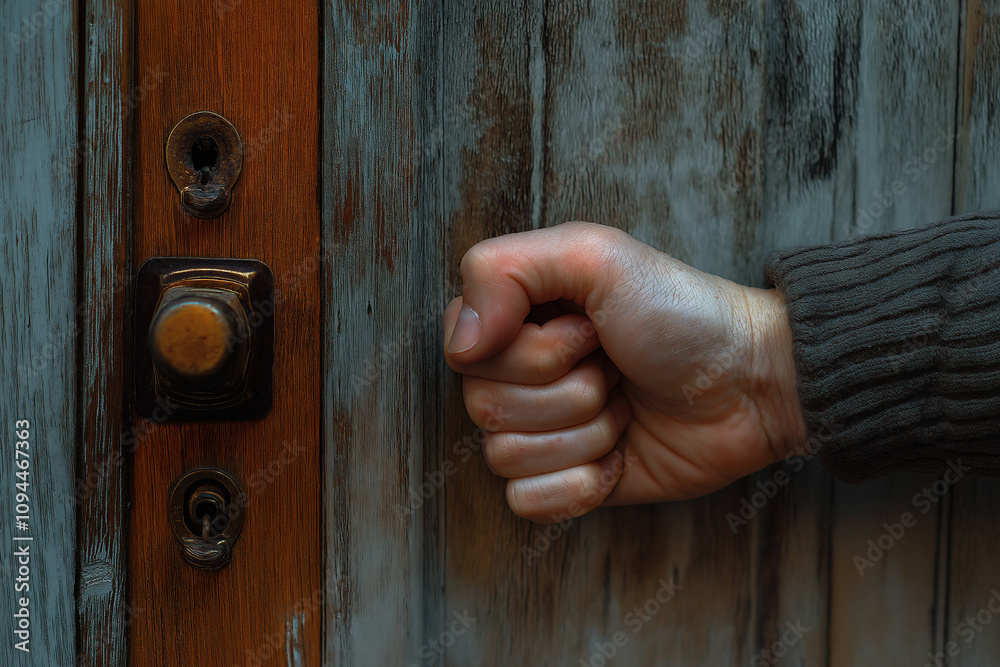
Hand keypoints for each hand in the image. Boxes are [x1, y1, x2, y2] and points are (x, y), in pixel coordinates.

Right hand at [443, 222, 806, 522]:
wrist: (752, 384)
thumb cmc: (682, 313)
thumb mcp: (596, 255)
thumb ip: (503, 269)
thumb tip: (460, 344)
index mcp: (516, 317)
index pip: (465, 353)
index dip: (527, 353)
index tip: (587, 331)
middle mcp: (519, 375)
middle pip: (484, 409)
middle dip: (568, 393)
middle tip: (616, 368)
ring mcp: (544, 431)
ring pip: (505, 458)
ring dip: (584, 435)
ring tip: (626, 405)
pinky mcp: (567, 480)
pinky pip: (527, 502)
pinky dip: (580, 484)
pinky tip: (620, 457)